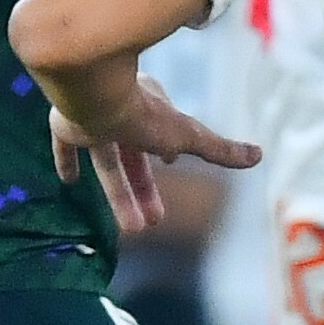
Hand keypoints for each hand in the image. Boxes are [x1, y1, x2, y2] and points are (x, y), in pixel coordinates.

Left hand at [47, 74, 259, 232]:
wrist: (93, 94)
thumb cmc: (144, 114)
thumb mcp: (187, 135)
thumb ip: (219, 149)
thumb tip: (258, 156)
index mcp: (151, 105)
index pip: (162, 130)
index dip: (166, 150)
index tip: (170, 163)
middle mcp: (121, 111)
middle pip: (134, 158)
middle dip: (146, 189)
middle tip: (156, 220)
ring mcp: (91, 118)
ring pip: (107, 162)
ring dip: (119, 195)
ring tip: (134, 230)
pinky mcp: (65, 125)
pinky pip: (65, 145)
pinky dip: (67, 161)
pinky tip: (69, 181)